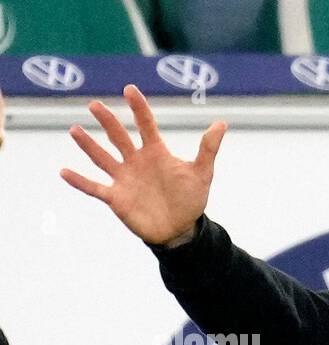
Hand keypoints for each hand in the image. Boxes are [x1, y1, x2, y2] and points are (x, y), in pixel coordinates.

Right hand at [59, 83, 226, 245]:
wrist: (181, 229)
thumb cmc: (190, 199)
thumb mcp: (202, 173)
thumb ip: (208, 149)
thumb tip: (221, 123)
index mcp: (155, 152)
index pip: (145, 124)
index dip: (138, 108)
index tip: (129, 89)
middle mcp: (136, 161)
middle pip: (118, 137)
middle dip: (107, 121)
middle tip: (95, 105)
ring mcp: (124, 178)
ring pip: (102, 158)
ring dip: (88, 145)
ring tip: (75, 130)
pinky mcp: (116, 198)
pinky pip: (94, 188)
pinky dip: (79, 181)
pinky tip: (64, 171)